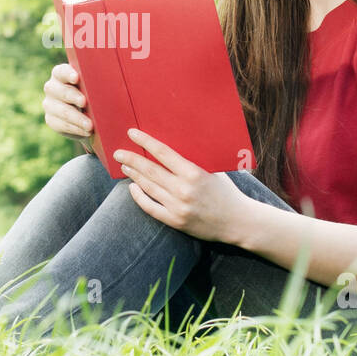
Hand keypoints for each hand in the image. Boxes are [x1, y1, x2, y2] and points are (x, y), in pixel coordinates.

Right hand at [42, 62, 92, 146]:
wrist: (90, 118)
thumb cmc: (95, 96)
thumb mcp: (97, 87)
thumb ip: (98, 82)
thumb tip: (113, 81)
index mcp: (61, 74)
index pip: (61, 71)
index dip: (67, 74)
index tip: (76, 78)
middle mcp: (52, 87)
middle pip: (60, 91)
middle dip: (73, 96)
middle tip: (84, 102)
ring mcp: (49, 104)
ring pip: (61, 110)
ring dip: (77, 118)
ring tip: (90, 125)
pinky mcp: (51, 119)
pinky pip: (60, 125)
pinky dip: (75, 129)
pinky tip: (86, 131)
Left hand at [112, 128, 254, 243]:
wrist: (238, 222)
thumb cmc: (226, 192)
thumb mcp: (213, 171)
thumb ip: (192, 162)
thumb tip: (169, 149)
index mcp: (194, 173)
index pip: (163, 153)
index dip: (145, 142)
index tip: (132, 134)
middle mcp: (183, 189)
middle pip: (150, 170)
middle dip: (131, 159)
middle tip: (118, 152)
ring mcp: (178, 207)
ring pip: (148, 187)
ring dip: (134, 175)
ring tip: (124, 166)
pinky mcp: (175, 221)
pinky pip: (150, 207)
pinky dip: (139, 197)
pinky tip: (132, 188)